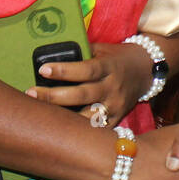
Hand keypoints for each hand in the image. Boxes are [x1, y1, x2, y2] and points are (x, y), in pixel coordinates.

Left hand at [26, 41, 152, 125]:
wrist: (147, 70)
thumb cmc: (117, 57)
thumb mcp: (103, 49)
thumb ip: (82, 53)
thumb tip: (53, 52)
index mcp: (109, 67)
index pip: (86, 70)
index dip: (64, 70)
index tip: (43, 69)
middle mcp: (113, 87)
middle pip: (82, 95)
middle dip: (54, 95)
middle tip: (31, 93)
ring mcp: (116, 105)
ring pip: (88, 116)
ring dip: (64, 117)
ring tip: (41, 116)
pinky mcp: (117, 118)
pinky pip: (96, 129)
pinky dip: (79, 130)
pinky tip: (60, 129)